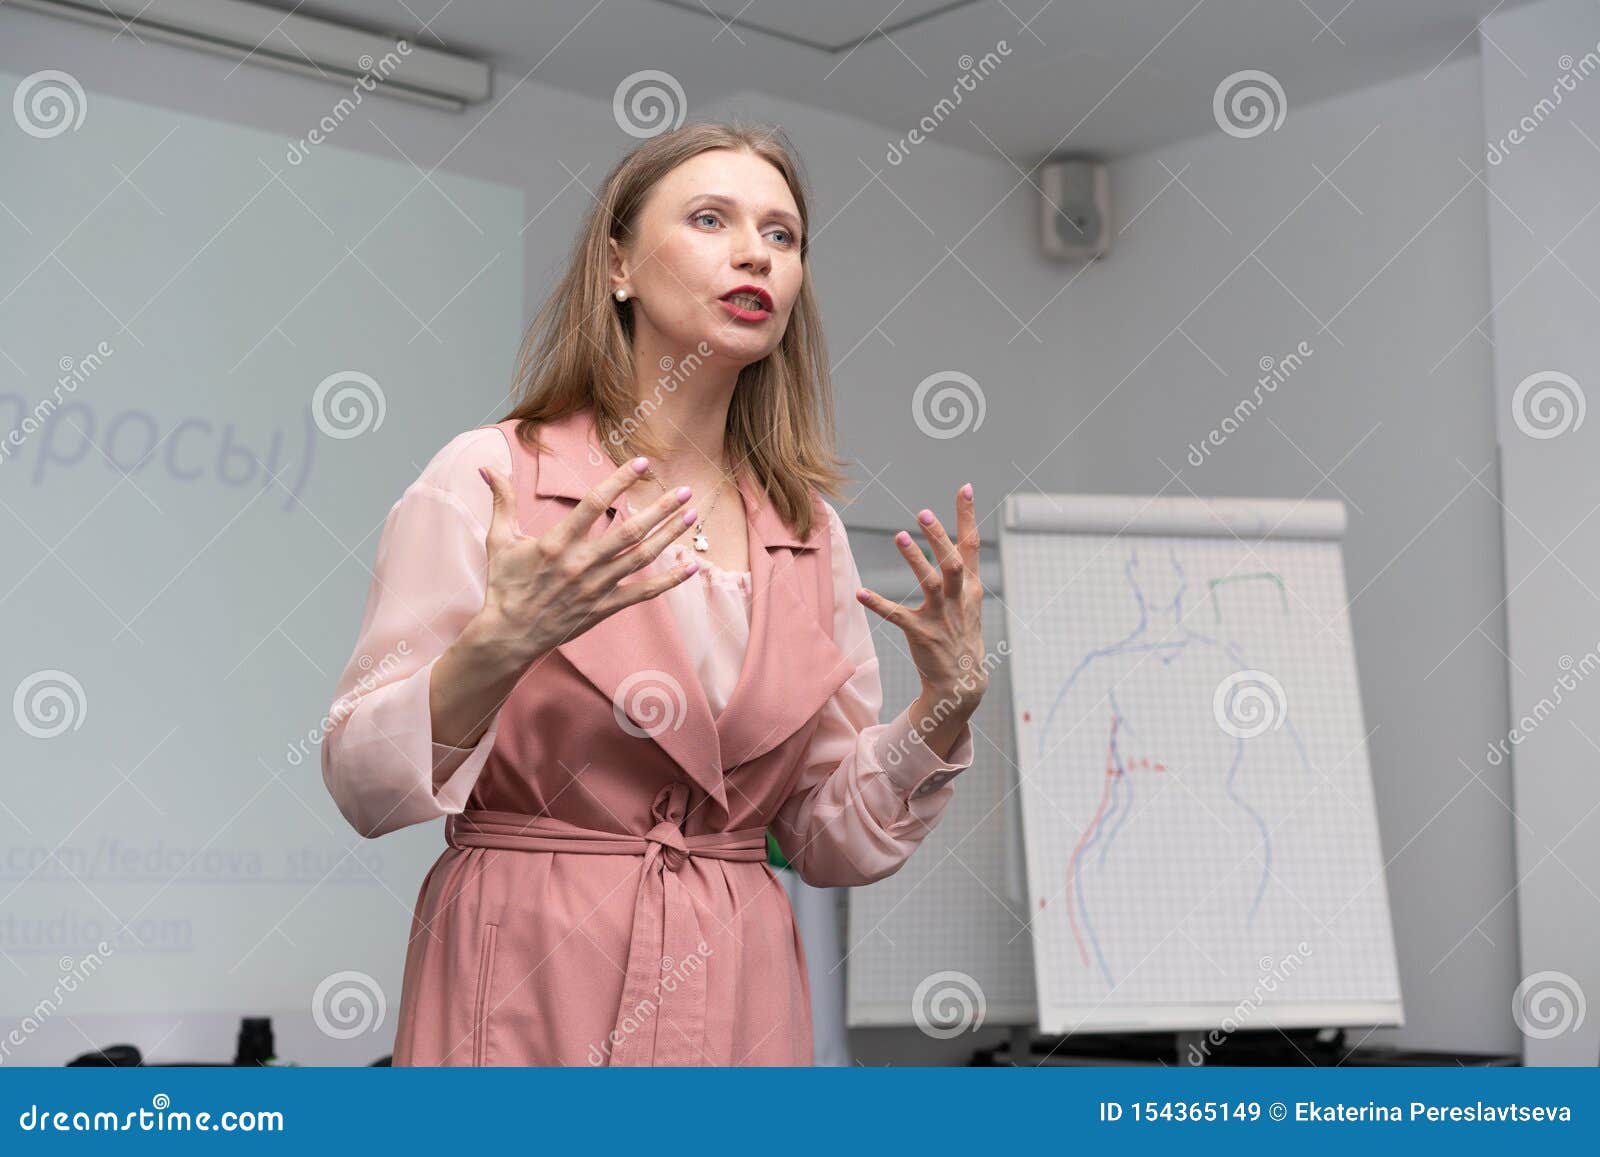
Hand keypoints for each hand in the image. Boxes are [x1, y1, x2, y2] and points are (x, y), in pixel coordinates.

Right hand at [473, 456, 702, 664]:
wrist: (508, 636)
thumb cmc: (504, 586)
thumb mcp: (498, 541)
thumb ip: (501, 501)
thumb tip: (487, 467)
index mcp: (555, 543)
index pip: (593, 505)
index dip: (619, 482)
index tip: (641, 464)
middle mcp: (579, 564)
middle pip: (628, 531)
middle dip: (660, 509)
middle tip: (684, 490)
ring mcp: (595, 588)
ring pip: (640, 558)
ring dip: (669, 536)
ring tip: (692, 515)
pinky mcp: (603, 608)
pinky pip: (643, 593)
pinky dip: (669, 581)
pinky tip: (691, 566)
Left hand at [856, 483, 986, 748]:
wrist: (963, 681)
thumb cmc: (962, 632)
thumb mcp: (970, 599)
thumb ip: (963, 568)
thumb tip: (957, 535)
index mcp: (971, 587)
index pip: (971, 545)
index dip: (967, 516)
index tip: (964, 488)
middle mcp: (959, 598)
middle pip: (953, 562)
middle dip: (940, 537)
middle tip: (924, 513)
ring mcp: (941, 617)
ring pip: (930, 584)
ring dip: (916, 561)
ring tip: (901, 536)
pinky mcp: (921, 635)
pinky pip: (898, 616)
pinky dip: (879, 604)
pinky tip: (860, 593)